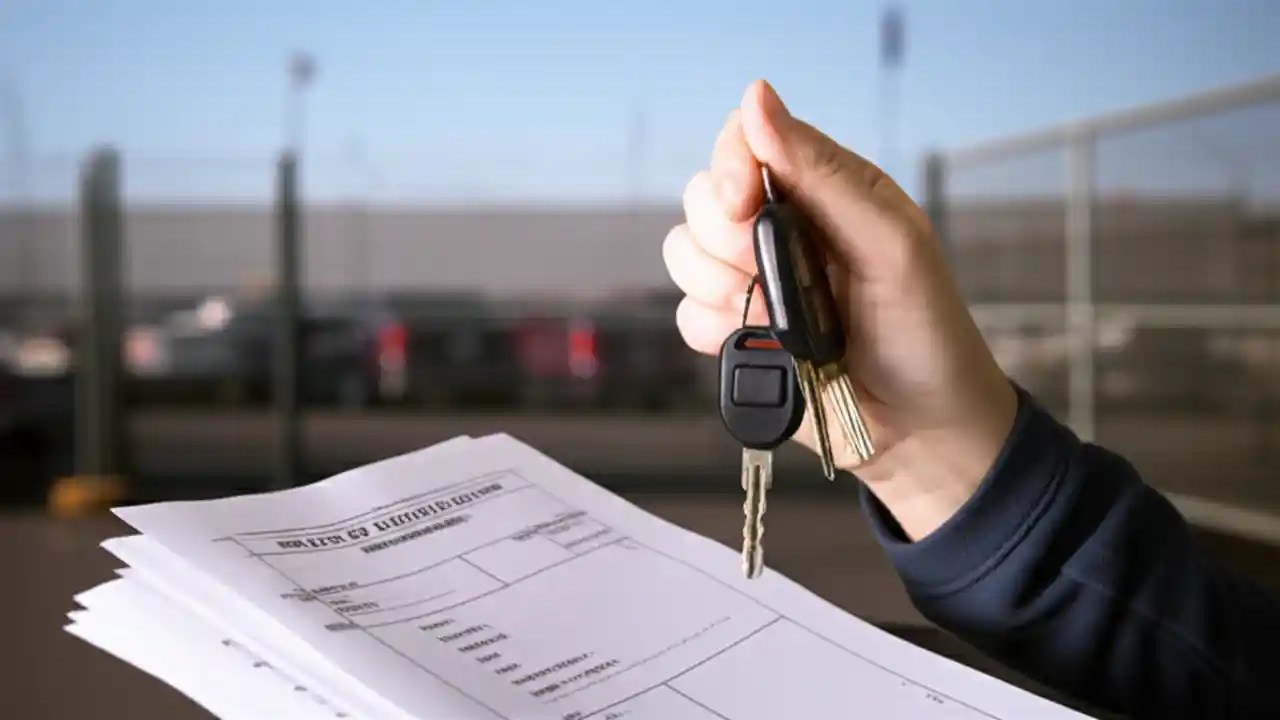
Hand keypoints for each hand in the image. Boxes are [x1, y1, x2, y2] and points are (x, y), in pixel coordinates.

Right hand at [663, 80, 1017, 539]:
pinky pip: (685, 315)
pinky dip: (717, 333)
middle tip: (778, 277)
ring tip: (779, 321)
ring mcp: (751, 281)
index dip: (730, 166)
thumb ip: (820, 172)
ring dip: (721, 289)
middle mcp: (780, 227)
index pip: (747, 141)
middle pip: (702, 197)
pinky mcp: (733, 333)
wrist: (920, 429)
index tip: (743, 206)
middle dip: (728, 241)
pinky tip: (764, 347)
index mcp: (823, 190)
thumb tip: (756, 96)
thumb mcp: (890, 242)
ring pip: (683, 254)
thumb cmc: (925, 331)